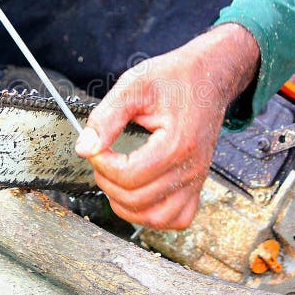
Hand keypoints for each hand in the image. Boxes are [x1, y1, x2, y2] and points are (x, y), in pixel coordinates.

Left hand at [75, 24, 259, 229]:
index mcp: (177, 144)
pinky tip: (138, 193)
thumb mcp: (134, 86)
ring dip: (127, 205)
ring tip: (115, 179)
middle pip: (138, 200)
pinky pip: (178, 217)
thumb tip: (85, 147)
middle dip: (109, 183)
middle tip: (101, 158)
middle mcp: (191, 168)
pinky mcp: (197, 182)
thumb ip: (107, 118)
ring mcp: (196, 178)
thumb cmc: (175, 78)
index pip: (129, 176)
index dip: (102, 165)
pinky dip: (154, 214)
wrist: (209, 77)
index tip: (95, 147)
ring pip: (158, 217)